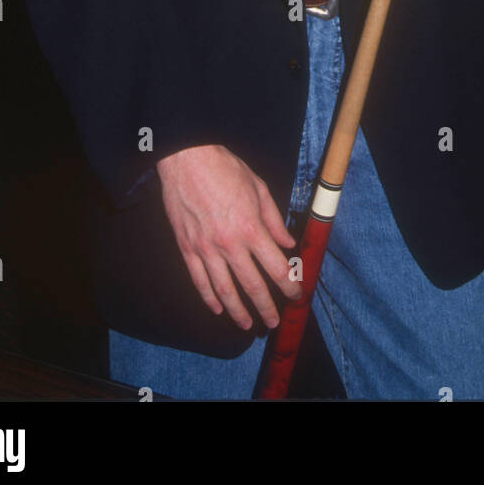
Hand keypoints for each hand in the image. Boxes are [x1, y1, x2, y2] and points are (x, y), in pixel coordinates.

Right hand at [156, 144, 301, 329]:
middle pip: (252, 285)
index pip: (276, 267)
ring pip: (225, 290)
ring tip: (247, 325)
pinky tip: (217, 309)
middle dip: (266, 307)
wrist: (187, 159)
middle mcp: (230, 244)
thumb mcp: (259, 188)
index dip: (289, 286)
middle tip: (274, 321)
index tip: (296, 295)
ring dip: (238, 311)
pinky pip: (199, 280)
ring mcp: (206, 249)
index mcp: (252, 228)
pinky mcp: (187, 248)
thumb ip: (274, 219)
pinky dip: (209, 298)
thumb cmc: (225, 168)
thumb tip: (288, 243)